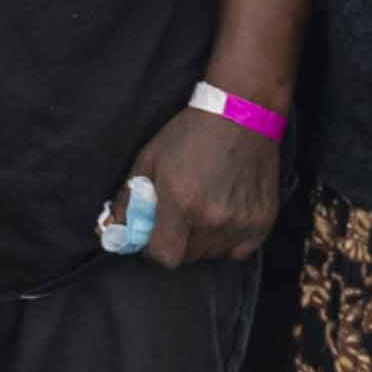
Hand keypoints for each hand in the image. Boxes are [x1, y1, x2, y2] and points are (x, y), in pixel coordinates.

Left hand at [128, 96, 283, 267]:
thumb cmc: (190, 134)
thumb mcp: (148, 160)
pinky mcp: (263, 220)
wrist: (241, 115)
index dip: (153, 250)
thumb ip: (127, 200)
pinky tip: (224, 217)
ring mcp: (241, 221)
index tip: (154, 237)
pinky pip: (240, 251)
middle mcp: (213, 218)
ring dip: (202, 242)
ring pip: (213, 255)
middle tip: (178, 217)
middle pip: (187, 257)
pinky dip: (229, 241)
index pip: (163, 256)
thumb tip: (109, 231)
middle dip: (177, 242)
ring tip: (203, 210)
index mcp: (181, 202)